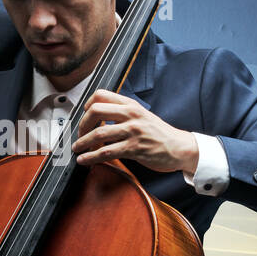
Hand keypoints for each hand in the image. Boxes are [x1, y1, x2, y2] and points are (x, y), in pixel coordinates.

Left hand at [71, 89, 198, 173]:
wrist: (180, 147)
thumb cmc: (159, 134)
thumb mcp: (141, 116)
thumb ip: (122, 114)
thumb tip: (99, 119)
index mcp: (131, 105)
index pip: (101, 95)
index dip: (87, 105)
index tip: (83, 117)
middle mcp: (131, 115)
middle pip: (95, 111)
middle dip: (82, 125)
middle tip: (79, 135)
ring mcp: (133, 131)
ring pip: (99, 134)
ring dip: (82, 143)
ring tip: (77, 149)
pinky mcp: (135, 148)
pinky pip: (107, 152)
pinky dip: (91, 157)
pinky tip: (84, 160)